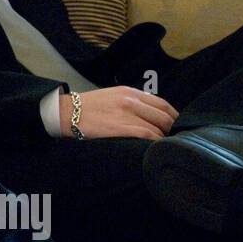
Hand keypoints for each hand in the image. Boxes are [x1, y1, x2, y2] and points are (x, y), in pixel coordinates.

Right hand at [61, 86, 178, 140]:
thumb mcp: (112, 96)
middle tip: (173, 140)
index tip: (177, 127)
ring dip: (164, 138)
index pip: (162, 104)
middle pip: (164, 116)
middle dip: (172, 130)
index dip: (174, 117)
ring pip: (157, 127)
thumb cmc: (88, 107)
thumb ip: (132, 102)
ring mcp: (125, 114)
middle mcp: (130, 100)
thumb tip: (151, 116)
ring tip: (165, 147)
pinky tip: (156, 149)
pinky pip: (146, 136)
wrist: (65, 113)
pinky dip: (155, 143)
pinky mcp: (120, 127)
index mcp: (130, 92)